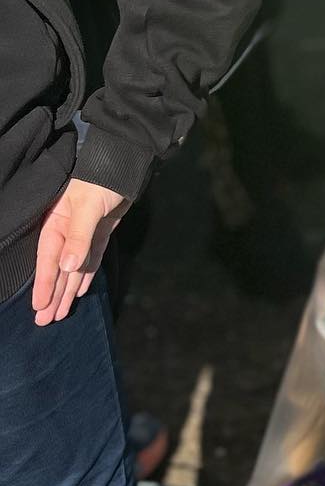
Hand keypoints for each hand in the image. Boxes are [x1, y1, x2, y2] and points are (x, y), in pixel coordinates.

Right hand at [32, 178, 128, 324]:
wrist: (124, 164)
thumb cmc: (102, 181)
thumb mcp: (88, 207)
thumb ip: (79, 237)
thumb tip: (68, 267)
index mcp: (57, 224)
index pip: (49, 260)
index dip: (44, 284)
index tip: (39, 307)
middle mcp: (67, 232)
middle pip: (59, 269)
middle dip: (53, 295)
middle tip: (45, 321)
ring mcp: (84, 234)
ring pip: (75, 269)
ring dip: (68, 291)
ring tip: (60, 314)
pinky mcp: (100, 233)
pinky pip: (91, 259)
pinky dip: (86, 275)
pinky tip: (80, 291)